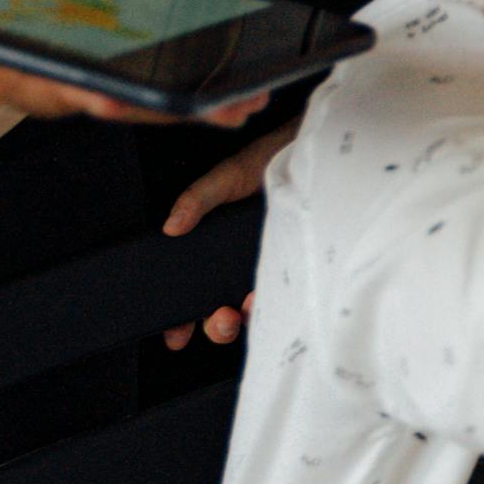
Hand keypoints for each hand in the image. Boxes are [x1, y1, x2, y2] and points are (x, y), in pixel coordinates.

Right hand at [0, 1, 262, 129]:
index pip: (49, 90)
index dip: (91, 95)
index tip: (131, 101)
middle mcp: (35, 76)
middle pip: (110, 94)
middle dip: (171, 103)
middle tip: (240, 104)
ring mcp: (58, 62)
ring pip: (130, 80)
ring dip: (188, 87)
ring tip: (256, 85)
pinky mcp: (72, 41)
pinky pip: (129, 52)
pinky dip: (173, 52)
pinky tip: (230, 38)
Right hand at [159, 121, 298, 348]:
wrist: (312, 148)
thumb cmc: (269, 159)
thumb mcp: (227, 177)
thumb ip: (197, 198)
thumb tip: (171, 226)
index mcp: (213, 247)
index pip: (191, 290)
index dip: (181, 318)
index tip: (175, 335)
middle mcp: (238, 263)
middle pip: (220, 308)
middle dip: (216, 325)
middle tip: (219, 318)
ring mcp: (267, 265)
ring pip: (250, 309)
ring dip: (243, 318)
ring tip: (242, 309)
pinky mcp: (292, 263)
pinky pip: (282, 293)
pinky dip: (273, 300)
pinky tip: (266, 294)